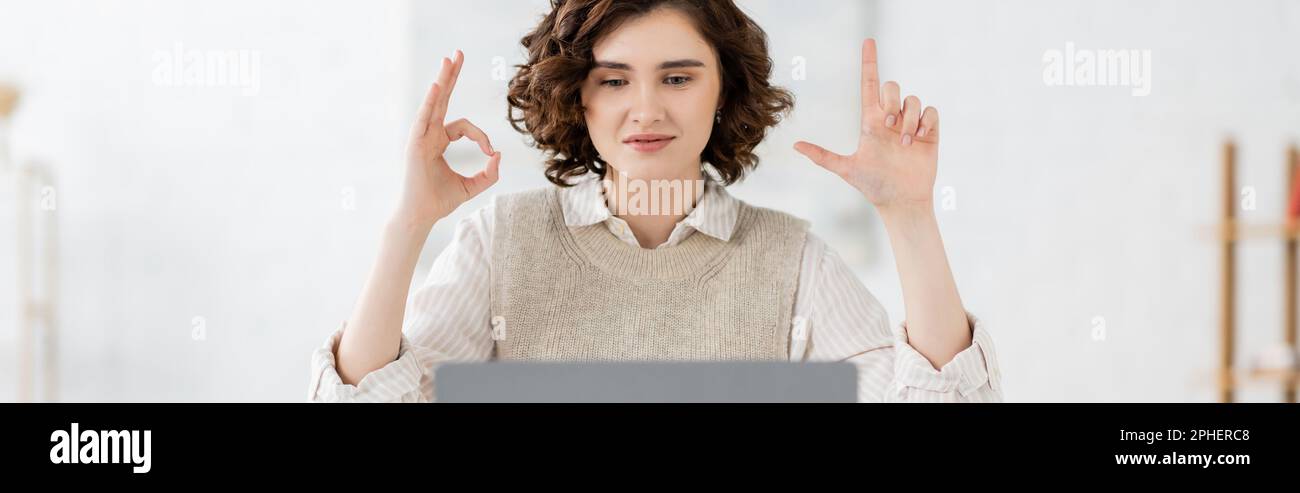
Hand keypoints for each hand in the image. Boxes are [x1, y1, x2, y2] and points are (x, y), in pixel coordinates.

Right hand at [397, 50, 500, 228]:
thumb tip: (500, 155)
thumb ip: (489, 174)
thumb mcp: (472, 186)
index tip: (491, 152)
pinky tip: (437, 87)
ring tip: (449, 59)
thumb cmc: (440, 201)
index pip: (464, 126)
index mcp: (438, 141)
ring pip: (434, 103)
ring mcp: (420, 137)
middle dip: (451, 76)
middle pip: (442, 99)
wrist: (421, 216)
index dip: (481, 136)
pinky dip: (431, 103)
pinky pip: (424, 118)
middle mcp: (428, 134)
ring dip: (443, 80)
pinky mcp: (415, 145)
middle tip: (458, 54)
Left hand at [794, 39, 939, 214]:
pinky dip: (926, 121)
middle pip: (892, 87)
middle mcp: (891, 119)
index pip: (870, 84)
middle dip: (890, 102)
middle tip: (888, 125)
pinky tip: (920, 139)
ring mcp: (910, 124)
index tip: (868, 41)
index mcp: (871, 121)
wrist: (900, 201)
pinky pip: (931, 111)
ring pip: (912, 99)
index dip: (869, 62)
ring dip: (909, 119)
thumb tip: (795, 146)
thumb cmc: (873, 186)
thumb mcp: (846, 169)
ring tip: (905, 143)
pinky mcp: (929, 132)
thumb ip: (822, 156)